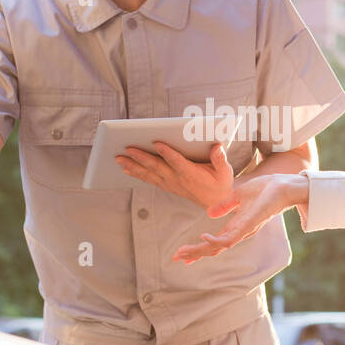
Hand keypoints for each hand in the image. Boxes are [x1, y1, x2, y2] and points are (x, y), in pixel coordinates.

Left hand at [116, 140, 233, 209]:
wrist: (217, 202)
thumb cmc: (221, 183)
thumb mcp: (225, 171)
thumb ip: (220, 159)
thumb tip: (217, 146)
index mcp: (191, 174)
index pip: (177, 162)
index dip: (167, 152)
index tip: (156, 142)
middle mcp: (178, 180)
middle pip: (157, 167)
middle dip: (141, 158)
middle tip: (127, 148)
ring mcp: (171, 184)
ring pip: (149, 174)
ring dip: (133, 166)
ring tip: (119, 159)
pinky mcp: (167, 186)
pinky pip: (149, 179)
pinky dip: (137, 174)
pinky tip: (125, 169)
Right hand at [173, 173, 299, 262]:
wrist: (283, 185)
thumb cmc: (265, 189)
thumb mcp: (238, 196)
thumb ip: (225, 206)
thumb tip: (209, 214)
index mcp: (235, 227)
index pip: (213, 243)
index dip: (197, 249)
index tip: (181, 255)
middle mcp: (239, 232)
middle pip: (213, 248)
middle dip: (194, 253)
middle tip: (176, 257)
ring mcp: (244, 231)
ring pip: (218, 247)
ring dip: (200, 250)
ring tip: (184, 252)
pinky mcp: (249, 225)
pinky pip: (231, 238)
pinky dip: (216, 240)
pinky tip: (204, 237)